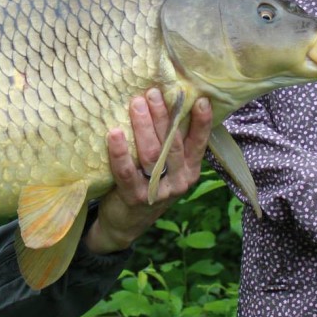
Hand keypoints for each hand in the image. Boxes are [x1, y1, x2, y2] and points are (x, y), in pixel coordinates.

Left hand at [83, 90, 213, 254]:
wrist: (125, 223)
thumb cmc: (148, 184)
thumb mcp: (167, 168)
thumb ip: (171, 144)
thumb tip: (170, 103)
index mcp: (189, 170)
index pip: (198, 143)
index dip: (201, 122)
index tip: (200, 100)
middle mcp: (178, 181)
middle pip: (171, 144)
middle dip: (163, 116)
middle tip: (153, 93)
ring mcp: (157, 191)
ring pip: (151, 154)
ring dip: (143, 126)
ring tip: (136, 104)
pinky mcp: (134, 197)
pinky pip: (126, 172)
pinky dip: (120, 152)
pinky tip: (114, 133)